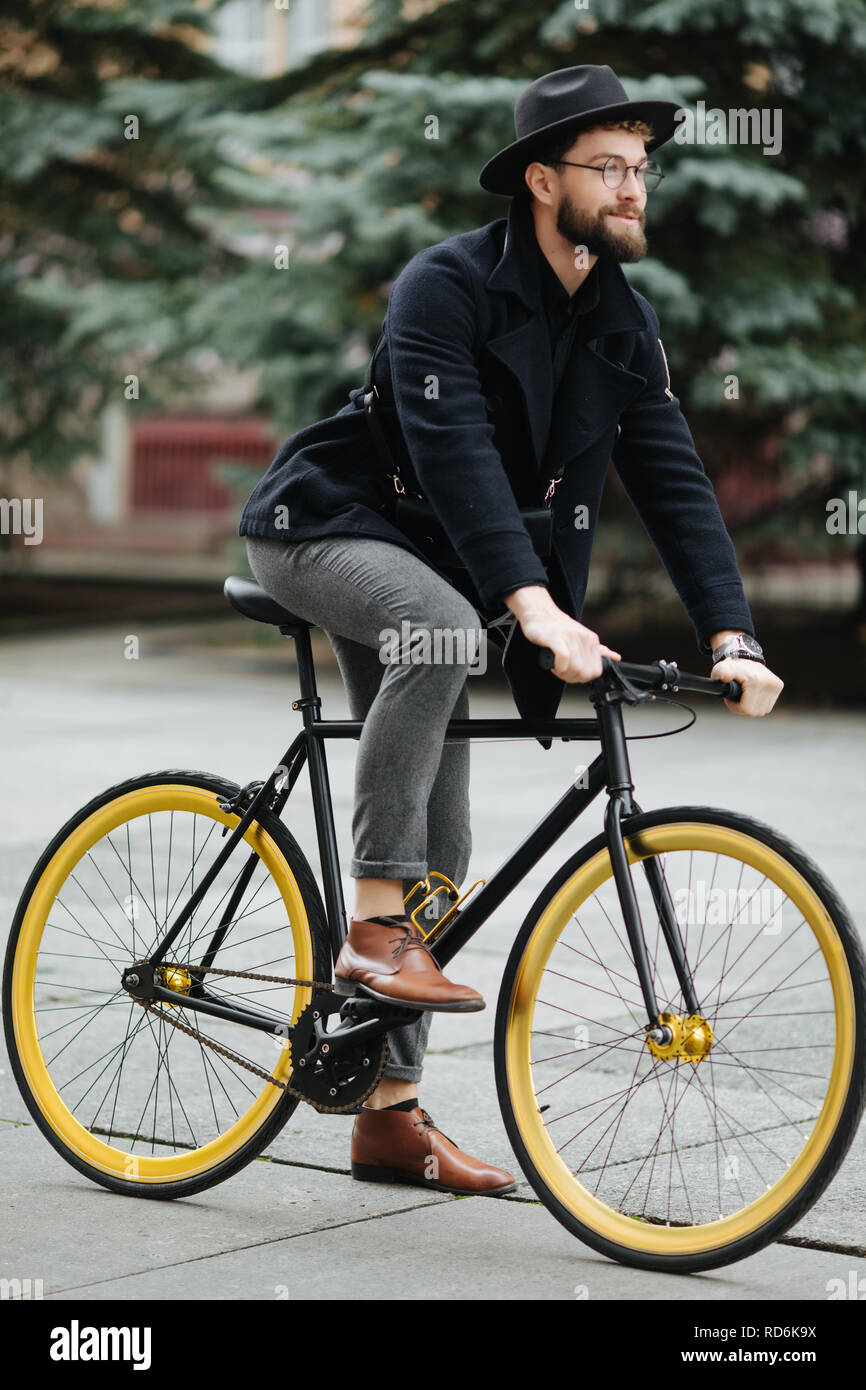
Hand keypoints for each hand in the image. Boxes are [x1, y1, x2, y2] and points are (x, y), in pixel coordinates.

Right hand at [505, 585, 620, 682]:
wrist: (539, 612)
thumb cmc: (558, 628)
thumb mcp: (582, 638)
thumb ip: (598, 650)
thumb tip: (616, 657)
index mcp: (592, 640)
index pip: (596, 672)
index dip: (583, 677)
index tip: (571, 673)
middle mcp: (584, 638)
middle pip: (584, 673)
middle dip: (571, 677)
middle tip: (561, 671)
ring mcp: (571, 637)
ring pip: (575, 668)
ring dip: (562, 673)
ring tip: (556, 666)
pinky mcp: (556, 637)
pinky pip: (563, 659)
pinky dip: (557, 667)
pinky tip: (552, 664)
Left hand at [711, 658, 782, 715]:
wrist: (744, 658)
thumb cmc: (731, 667)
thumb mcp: (721, 669)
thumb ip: (720, 673)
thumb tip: (726, 677)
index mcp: (756, 680)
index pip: (746, 709)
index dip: (735, 706)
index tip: (730, 698)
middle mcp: (769, 683)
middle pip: (754, 712)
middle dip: (742, 707)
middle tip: (737, 696)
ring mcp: (775, 685)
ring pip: (761, 711)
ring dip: (751, 707)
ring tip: (744, 695)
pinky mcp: (779, 686)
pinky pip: (767, 706)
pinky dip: (758, 704)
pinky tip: (752, 695)